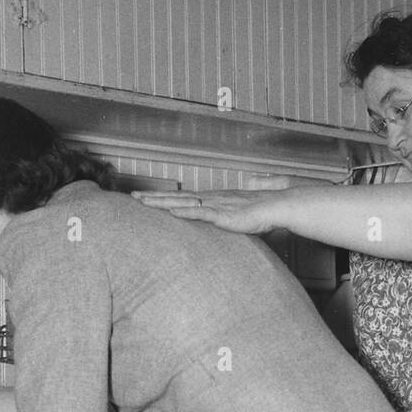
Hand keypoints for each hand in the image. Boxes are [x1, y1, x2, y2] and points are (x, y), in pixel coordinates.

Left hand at [131, 188, 287, 234]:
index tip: (148, 198)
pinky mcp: (223, 215)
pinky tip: (170, 213)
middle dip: (154, 198)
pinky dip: (184, 213)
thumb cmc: (265, 210)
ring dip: (161, 203)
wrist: (279, 206)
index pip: (184, 198)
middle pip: (177, 198)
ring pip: (182, 203)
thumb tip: (235, 207)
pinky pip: (200, 213)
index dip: (165, 198)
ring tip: (142, 203)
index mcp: (215, 199)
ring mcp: (216, 205)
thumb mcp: (245, 213)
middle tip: (133, 196)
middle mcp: (211, 199)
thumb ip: (235, 214)